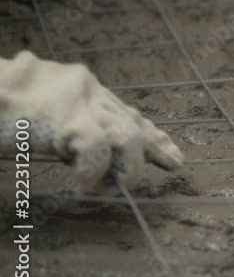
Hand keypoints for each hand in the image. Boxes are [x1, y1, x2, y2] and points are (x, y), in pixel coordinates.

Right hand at [1, 51, 182, 192]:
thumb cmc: (1, 107)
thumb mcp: (44, 113)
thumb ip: (72, 126)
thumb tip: (97, 156)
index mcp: (84, 89)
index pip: (127, 112)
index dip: (152, 133)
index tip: (170, 150)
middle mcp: (88, 90)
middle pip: (134, 123)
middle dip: (155, 147)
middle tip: (173, 164)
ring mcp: (79, 102)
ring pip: (126, 137)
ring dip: (128, 167)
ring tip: (115, 188)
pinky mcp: (65, 117)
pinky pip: (96, 149)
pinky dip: (92, 173)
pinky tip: (83, 186)